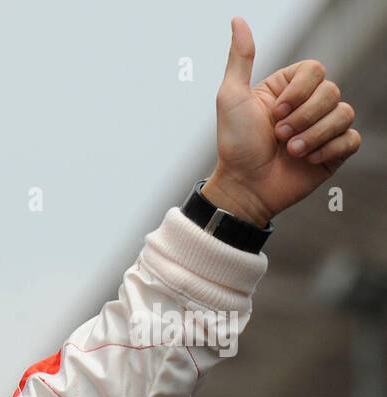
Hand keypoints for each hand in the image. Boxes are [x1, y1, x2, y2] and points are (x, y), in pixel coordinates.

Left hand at [203, 16, 360, 226]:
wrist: (244, 188)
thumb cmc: (234, 145)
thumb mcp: (230, 98)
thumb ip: (239, 59)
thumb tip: (237, 20)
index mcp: (287, 89)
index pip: (315, 70)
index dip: (299, 91)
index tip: (274, 112)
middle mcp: (307, 105)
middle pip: (331, 91)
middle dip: (303, 117)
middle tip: (279, 136)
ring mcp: (322, 128)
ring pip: (344, 114)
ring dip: (314, 135)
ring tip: (291, 152)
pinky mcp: (334, 152)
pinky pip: (352, 138)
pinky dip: (330, 150)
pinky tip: (308, 161)